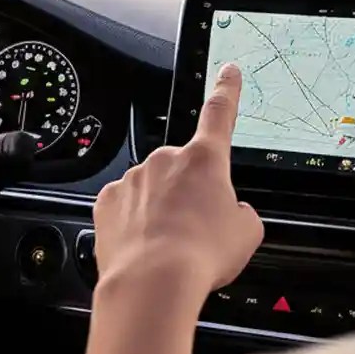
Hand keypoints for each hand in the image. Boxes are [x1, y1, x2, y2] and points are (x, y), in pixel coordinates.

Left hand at [93, 63, 262, 302]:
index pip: (220, 113)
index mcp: (206, 160)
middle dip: (188, 194)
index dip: (226, 90)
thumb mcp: (246, 234)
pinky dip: (134, 224)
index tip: (227, 71)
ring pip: (152, 190)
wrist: (152, 282)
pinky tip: (145, 247)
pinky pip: (125, 207)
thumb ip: (241, 213)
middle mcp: (166, 160)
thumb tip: (232, 214)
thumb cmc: (201, 256)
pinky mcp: (108, 200)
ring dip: (161, 211)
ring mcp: (134, 178)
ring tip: (170, 247)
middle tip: (195, 230)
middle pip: (183, 171)